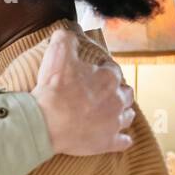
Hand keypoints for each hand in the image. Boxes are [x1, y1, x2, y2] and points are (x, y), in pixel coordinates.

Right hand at [32, 30, 135, 156]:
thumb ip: (65, 38)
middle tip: (103, 93)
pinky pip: (123, 141)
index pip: (113, 71)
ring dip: (123, 112)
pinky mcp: (108, 142)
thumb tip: (68, 32)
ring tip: (113, 112)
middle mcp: (117, 99)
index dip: (104, 71)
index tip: (94, 74)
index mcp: (108, 78)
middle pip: (125, 93)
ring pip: (128, 115)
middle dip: (117, 91)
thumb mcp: (57, 54)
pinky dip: (123, 139)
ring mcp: (114, 123)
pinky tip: (120, 138)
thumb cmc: (53, 89)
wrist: (46, 122)